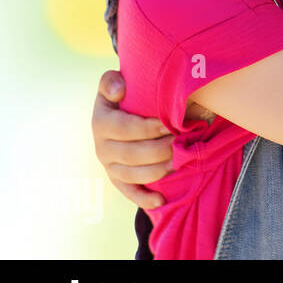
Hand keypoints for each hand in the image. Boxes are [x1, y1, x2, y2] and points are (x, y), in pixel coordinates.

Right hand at [92, 70, 172, 209]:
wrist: (120, 114)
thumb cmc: (124, 97)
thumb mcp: (113, 85)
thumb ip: (111, 82)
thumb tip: (118, 90)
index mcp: (101, 122)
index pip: (124, 128)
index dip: (148, 128)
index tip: (170, 125)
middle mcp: (102, 147)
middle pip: (131, 154)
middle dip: (158, 150)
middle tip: (180, 144)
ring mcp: (109, 166)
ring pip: (132, 174)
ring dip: (156, 171)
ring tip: (178, 163)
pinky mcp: (118, 179)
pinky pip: (129, 192)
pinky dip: (144, 199)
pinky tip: (161, 200)